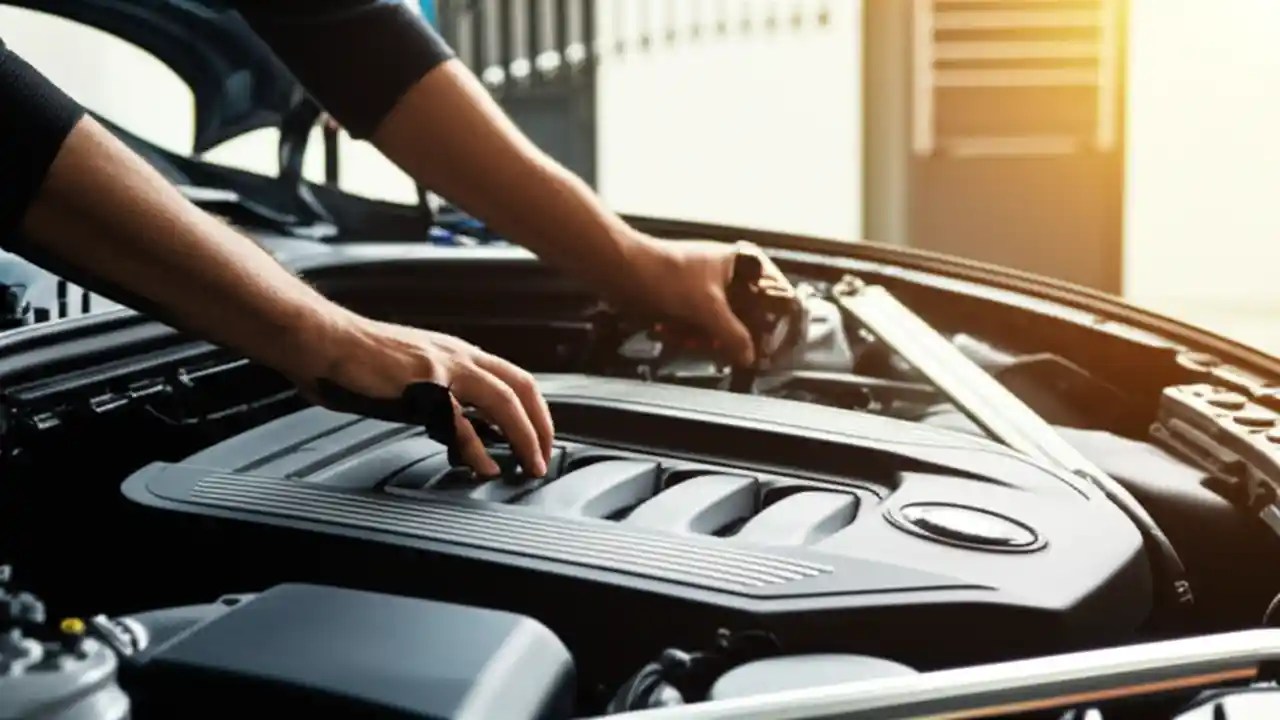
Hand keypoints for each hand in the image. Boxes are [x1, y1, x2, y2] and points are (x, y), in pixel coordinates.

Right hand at [293, 316, 553, 477]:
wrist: (322, 339)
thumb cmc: (356, 360)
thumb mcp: (411, 376)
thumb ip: (438, 399)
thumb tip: (458, 433)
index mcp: (457, 353)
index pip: (514, 379)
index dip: (534, 411)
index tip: (539, 439)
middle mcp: (458, 355)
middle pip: (522, 387)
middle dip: (541, 425)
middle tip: (544, 458)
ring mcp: (443, 367)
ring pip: (504, 400)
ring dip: (524, 436)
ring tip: (530, 465)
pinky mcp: (423, 383)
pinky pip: (461, 421)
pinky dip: (478, 449)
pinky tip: (484, 467)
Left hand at [622, 236, 787, 366]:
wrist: (622, 272)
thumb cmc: (667, 275)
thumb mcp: (708, 308)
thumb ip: (734, 335)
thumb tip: (750, 357)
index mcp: (742, 263)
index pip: (774, 293)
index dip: (772, 319)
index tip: (769, 342)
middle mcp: (728, 274)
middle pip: (745, 316)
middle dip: (725, 334)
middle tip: (716, 343)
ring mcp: (706, 288)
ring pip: (719, 325)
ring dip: (701, 336)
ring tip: (684, 333)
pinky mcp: (686, 301)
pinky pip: (697, 326)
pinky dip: (685, 332)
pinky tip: (670, 330)